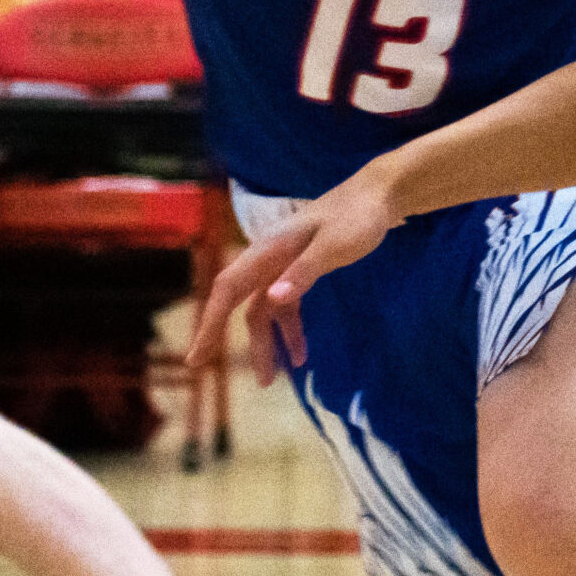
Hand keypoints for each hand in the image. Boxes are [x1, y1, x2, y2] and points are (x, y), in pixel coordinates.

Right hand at [192, 170, 405, 384]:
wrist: (378, 195)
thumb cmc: (356, 216)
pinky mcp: (301, 270)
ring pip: (265, 311)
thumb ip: (305, 271)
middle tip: (212, 370)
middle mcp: (268, 259)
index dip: (209, 323)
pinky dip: (290, 330)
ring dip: (268, 343)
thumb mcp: (334, 245)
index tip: (197, 355)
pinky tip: (301, 355)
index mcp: (268, 250)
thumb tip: (273, 299)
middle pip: (240, 305)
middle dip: (227, 338)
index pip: (228, 290)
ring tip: (271, 381)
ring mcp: (284, 266)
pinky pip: (286, 307)